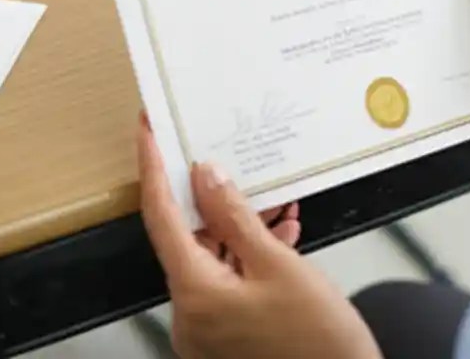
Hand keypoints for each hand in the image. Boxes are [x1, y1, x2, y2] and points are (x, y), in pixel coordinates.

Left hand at [138, 115, 378, 358]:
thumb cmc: (320, 343)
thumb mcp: (280, 264)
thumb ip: (235, 216)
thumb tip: (205, 176)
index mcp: (194, 293)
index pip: (160, 215)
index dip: (153, 168)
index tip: (148, 131)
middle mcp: (190, 314)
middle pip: (186, 237)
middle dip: (210, 199)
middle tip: (219, 158)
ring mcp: (206, 328)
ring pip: (212, 258)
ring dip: (238, 228)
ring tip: (270, 200)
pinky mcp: (226, 334)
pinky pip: (228, 281)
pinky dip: (248, 257)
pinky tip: (280, 234)